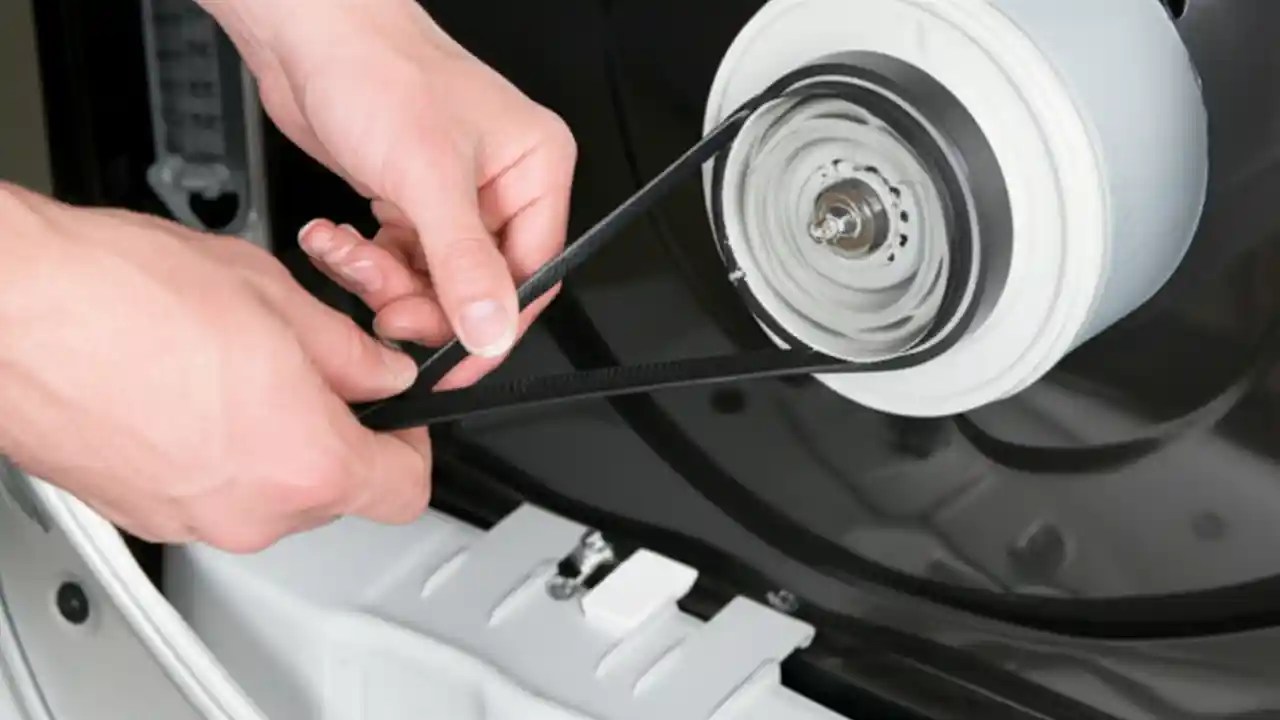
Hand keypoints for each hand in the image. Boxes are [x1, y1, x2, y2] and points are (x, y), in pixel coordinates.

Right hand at [0, 185, 430, 551]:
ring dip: (273, 444)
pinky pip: (209, 492)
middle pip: (335, 494)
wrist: (9, 310)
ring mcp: (188, 520)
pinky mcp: (139, 513)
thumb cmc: (121, 296)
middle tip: (314, 374)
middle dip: (338, 436)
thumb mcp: (277, 298)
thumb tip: (379, 373)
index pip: (405, 490)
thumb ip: (349, 353)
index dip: (412, 446)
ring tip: (237, 370)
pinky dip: (217, 453)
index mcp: (306, 463)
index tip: (399, 417)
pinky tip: (190, 390)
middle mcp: (250, 511)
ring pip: (269, 495)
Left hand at [206, 0, 576, 387]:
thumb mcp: (426, 176)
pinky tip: (338, 236)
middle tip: (387, 306)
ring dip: (384, 282)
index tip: (458, 364)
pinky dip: (364, 262)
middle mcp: (501, 185)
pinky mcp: (409, 199)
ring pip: (433, 281)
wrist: (305, 33)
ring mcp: (453, 195)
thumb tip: (491, 330)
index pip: (534, 275)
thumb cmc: (376, 69)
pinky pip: (398, 261)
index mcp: (536, 169)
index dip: (494, 327)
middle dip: (425, 304)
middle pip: (480, 286)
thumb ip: (464, 264)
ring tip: (351, 253)